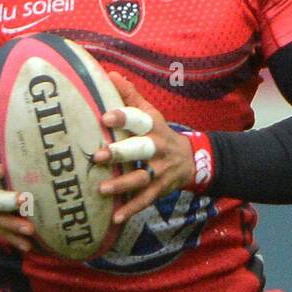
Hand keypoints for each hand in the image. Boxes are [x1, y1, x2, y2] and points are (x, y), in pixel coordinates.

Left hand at [93, 71, 195, 223]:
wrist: (192, 160)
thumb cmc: (159, 133)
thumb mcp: (150, 113)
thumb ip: (129, 96)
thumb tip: (109, 73)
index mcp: (153, 127)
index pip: (139, 120)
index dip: (123, 117)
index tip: (105, 117)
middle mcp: (158, 148)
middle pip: (140, 149)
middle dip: (120, 153)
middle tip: (99, 155)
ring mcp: (160, 171)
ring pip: (141, 178)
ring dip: (122, 185)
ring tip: (101, 189)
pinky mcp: (160, 189)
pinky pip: (145, 200)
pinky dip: (131, 209)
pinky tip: (115, 218)